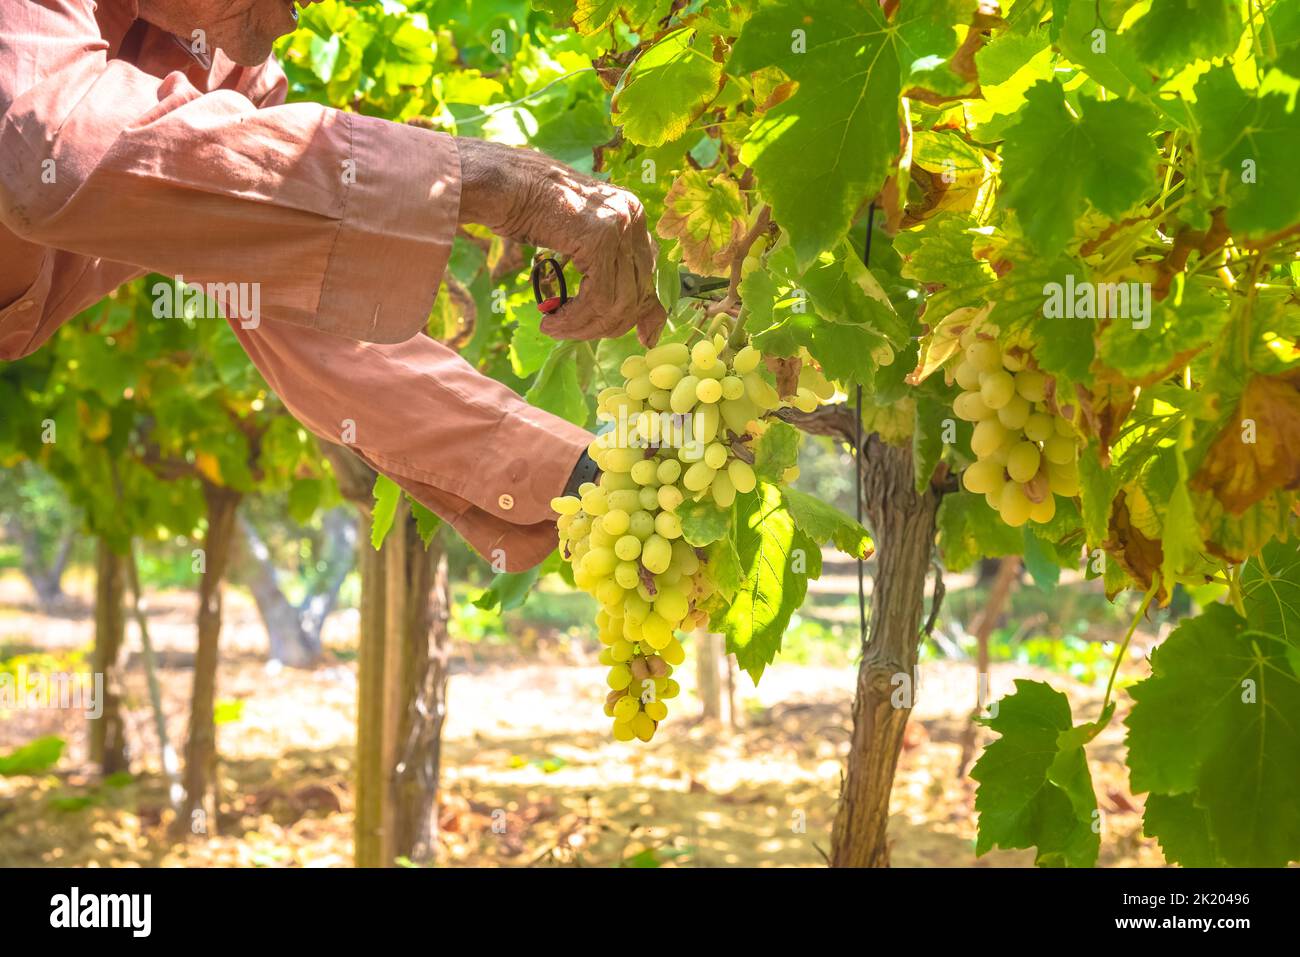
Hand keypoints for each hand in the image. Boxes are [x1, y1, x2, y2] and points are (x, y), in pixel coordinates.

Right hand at [455, 138, 665, 346]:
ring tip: (555, 327)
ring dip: (584, 326)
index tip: (644, 341)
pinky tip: (551, 321)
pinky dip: (574, 319)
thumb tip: (638, 316)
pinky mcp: (599, 238)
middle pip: (637, 294)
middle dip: (605, 325)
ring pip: (618, 302)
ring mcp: (618, 225)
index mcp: (632, 214)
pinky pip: (597, 299)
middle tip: (570, 331)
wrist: (500, 183)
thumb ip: (608, 267)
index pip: (652, 276)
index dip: (648, 314)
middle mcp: (632, 216)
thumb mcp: (577, 238)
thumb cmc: (529, 209)